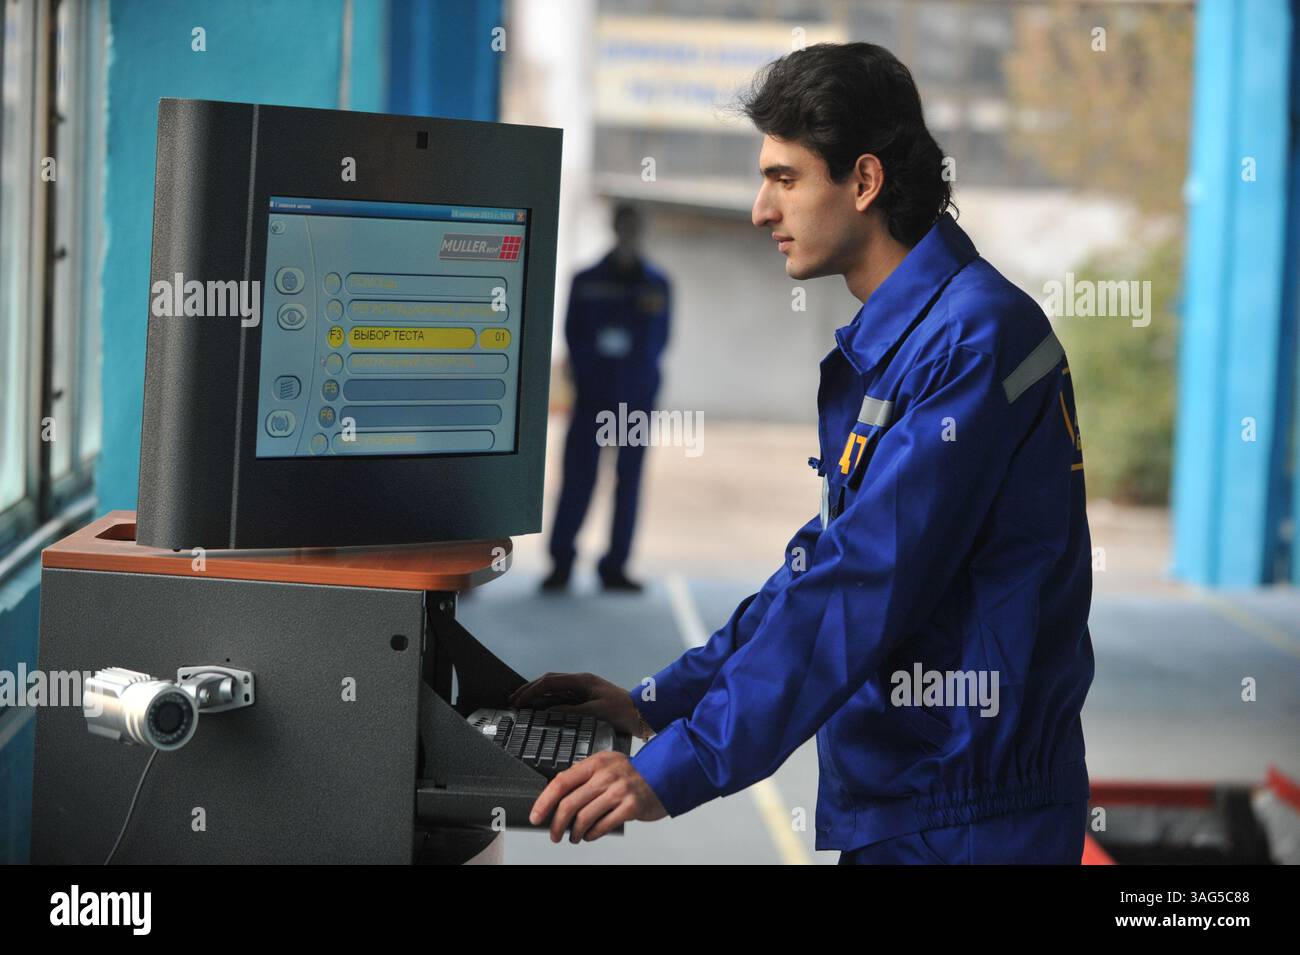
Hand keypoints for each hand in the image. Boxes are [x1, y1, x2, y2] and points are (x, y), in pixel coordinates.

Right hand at [509, 671, 643, 737]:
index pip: (550, 681)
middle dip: (530, 690)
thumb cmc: (624, 711)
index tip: (518, 701)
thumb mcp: (596, 711)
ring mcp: (584, 689)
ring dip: (537, 695)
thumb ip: (572, 710)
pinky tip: (541, 708)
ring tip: (522, 703)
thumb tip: (550, 710)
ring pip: (554, 688)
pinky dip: (548, 701)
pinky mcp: (587, 699)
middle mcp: (581, 682)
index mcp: (582, 680)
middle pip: (549, 682)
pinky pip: (562, 697)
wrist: (644, 714)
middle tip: (514, 700)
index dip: (532, 690)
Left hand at [529, 751, 666, 841]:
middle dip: (556, 824)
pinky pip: (602, 826)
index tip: (536, 816)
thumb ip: (585, 776)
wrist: (665, 775)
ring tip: (574, 837)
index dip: (544, 801)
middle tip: (554, 834)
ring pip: (584, 818)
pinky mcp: (630, 807)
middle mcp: (605, 775)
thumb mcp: (608, 765)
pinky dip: (591, 835)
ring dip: (574, 833)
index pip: (561, 782)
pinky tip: (590, 835)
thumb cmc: (633, 774)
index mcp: (596, 763)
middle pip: (569, 803)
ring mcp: (619, 791)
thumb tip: (557, 797)